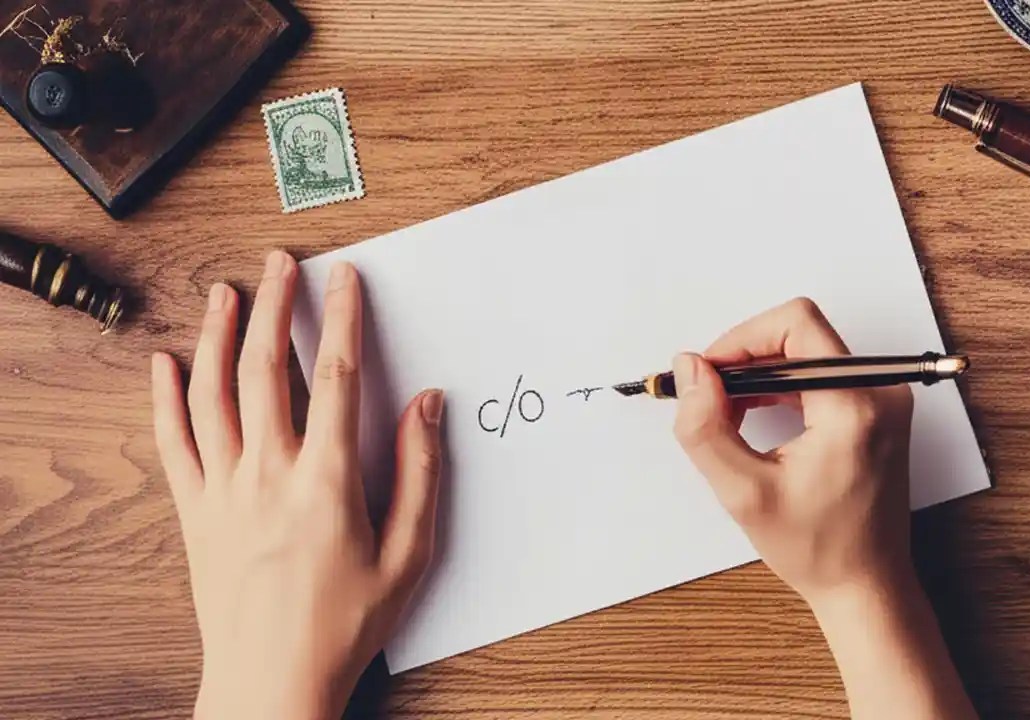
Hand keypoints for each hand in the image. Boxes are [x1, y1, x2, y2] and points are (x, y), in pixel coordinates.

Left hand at [150, 251, 443, 719]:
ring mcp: (223, 490)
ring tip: (226, 293)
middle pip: (266, 367)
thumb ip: (421, 473)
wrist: (272, 680)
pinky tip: (166, 363)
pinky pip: (173, 442)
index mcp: (325, 480)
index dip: (342, 317)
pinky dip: (165, 397)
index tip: (346, 279)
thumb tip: (427, 406)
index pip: (335, 376)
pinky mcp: (194, 512)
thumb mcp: (407, 555)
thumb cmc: (345, 624)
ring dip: (219, 335)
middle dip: (276, 305)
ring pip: (214, 392)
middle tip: (281, 264)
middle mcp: (268, 473)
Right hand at [673, 298, 976, 719]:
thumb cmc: (817, 549)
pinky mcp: (878, 410)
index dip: (742, 338)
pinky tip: (754, 415)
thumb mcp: (744, 493)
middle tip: (710, 395)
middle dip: (746, 357)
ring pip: (809, 351)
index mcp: (854, 408)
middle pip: (801, 334)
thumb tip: (690, 369)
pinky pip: (824, 373)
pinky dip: (783, 385)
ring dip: (762, 372)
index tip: (711, 373)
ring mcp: (884, 400)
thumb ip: (706, 427)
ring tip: (728, 412)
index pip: (796, 323)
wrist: (866, 584)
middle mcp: (880, 393)